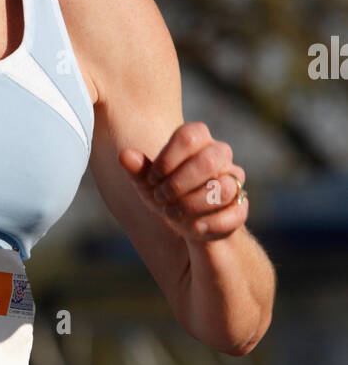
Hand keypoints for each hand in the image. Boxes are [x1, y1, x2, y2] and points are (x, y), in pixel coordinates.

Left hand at [118, 121, 246, 242]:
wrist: (189, 227)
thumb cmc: (168, 197)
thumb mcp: (148, 185)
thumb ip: (138, 170)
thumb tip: (124, 155)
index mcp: (198, 142)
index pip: (190, 135)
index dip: (168, 158)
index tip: (153, 178)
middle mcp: (221, 157)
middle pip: (209, 160)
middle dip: (179, 183)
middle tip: (161, 197)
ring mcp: (234, 182)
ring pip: (223, 189)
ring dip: (191, 205)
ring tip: (172, 214)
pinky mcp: (240, 209)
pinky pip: (234, 214)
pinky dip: (209, 224)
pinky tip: (193, 229)